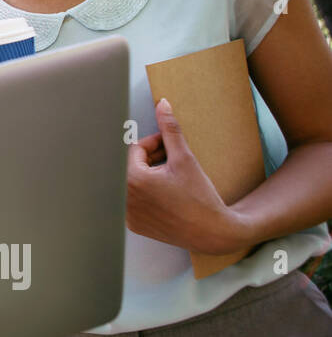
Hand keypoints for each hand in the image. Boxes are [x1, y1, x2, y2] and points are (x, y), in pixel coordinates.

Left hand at [126, 98, 250, 254]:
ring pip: (130, 183)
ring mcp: (127, 214)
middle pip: (130, 166)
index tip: (171, 147)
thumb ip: (170, 130)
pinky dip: (145, 193)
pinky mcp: (133, 224)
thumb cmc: (200, 196)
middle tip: (171, 160)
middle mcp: (124, 199)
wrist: (212, 232)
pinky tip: (166, 195)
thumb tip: (162, 104)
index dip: (155, 144)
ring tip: (170, 178)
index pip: (136, 149)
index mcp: (133, 180)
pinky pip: (132, 201)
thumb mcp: (185, 159)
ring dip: (147, 175)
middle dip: (150, 159)